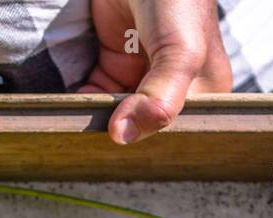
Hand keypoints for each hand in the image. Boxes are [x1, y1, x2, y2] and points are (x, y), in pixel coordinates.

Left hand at [80, 0, 232, 144]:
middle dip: (120, 136)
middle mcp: (172, 91)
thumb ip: (160, 99)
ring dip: (94, 124)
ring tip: (73, 134)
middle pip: (143, 128)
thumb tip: (123, 136)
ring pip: (114, 116)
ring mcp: (139, 80)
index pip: (174, 133)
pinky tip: (67, 114)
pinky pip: (93, 98)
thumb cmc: (178, 1)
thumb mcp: (180, 52)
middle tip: (89, 146)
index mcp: (204, 93)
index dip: (149, 144)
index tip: (119, 148)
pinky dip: (79, 106)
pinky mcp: (112, 68)